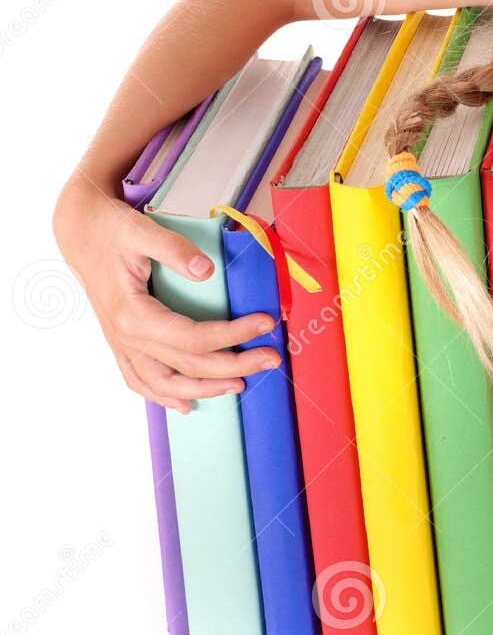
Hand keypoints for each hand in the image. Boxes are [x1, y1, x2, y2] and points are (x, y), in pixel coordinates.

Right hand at [53, 175, 280, 414]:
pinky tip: (185, 404)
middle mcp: (126, 336)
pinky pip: (139, 380)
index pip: (193, 338)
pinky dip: (163, 396)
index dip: (233, 334)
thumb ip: (172, 249)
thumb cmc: (109, 230)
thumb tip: (205, 269)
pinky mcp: (121, 342)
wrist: (80, 232)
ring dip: (203, 389)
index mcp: (132, 313)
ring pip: (162, 383)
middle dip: (233, 366)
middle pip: (186, 365)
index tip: (265, 323)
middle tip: (271, 358)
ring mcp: (121, 343)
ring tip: (239, 385)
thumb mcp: (140, 230)